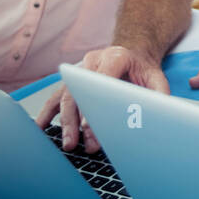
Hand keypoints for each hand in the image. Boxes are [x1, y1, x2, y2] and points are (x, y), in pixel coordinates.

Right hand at [35, 45, 168, 152]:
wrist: (133, 54)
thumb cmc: (143, 69)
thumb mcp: (157, 78)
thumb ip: (158, 95)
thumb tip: (156, 117)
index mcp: (115, 56)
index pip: (100, 80)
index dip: (93, 103)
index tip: (88, 126)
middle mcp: (92, 61)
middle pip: (79, 91)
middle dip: (78, 120)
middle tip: (80, 142)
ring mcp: (79, 71)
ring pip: (66, 96)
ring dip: (65, 122)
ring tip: (68, 144)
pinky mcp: (72, 81)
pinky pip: (56, 97)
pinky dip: (47, 113)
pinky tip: (40, 128)